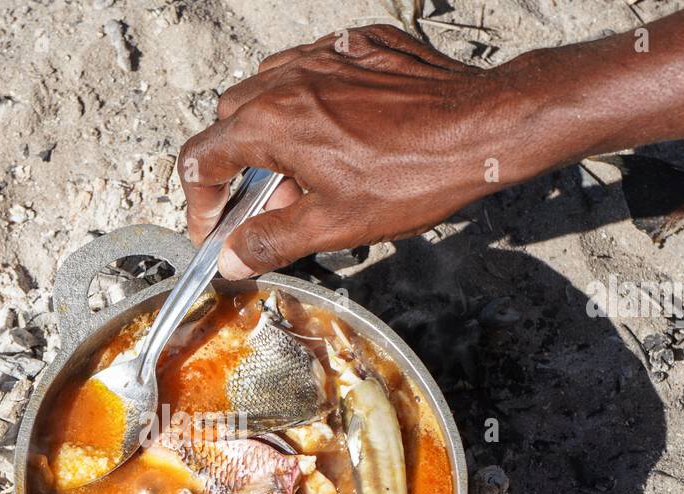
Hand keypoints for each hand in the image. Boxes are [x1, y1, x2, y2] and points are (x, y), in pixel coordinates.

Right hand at [178, 25, 559, 277]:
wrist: (484, 128)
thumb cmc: (414, 175)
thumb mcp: (334, 225)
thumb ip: (272, 240)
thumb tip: (232, 258)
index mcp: (272, 123)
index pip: (200, 159)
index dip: (200, 204)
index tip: (216, 230)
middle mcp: (289, 78)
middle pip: (230, 120)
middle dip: (236, 166)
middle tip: (267, 205)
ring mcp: (325, 53)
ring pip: (268, 87)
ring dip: (269, 130)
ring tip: (303, 170)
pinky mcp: (359, 44)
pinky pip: (313, 66)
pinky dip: (309, 99)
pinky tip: (339, 132)